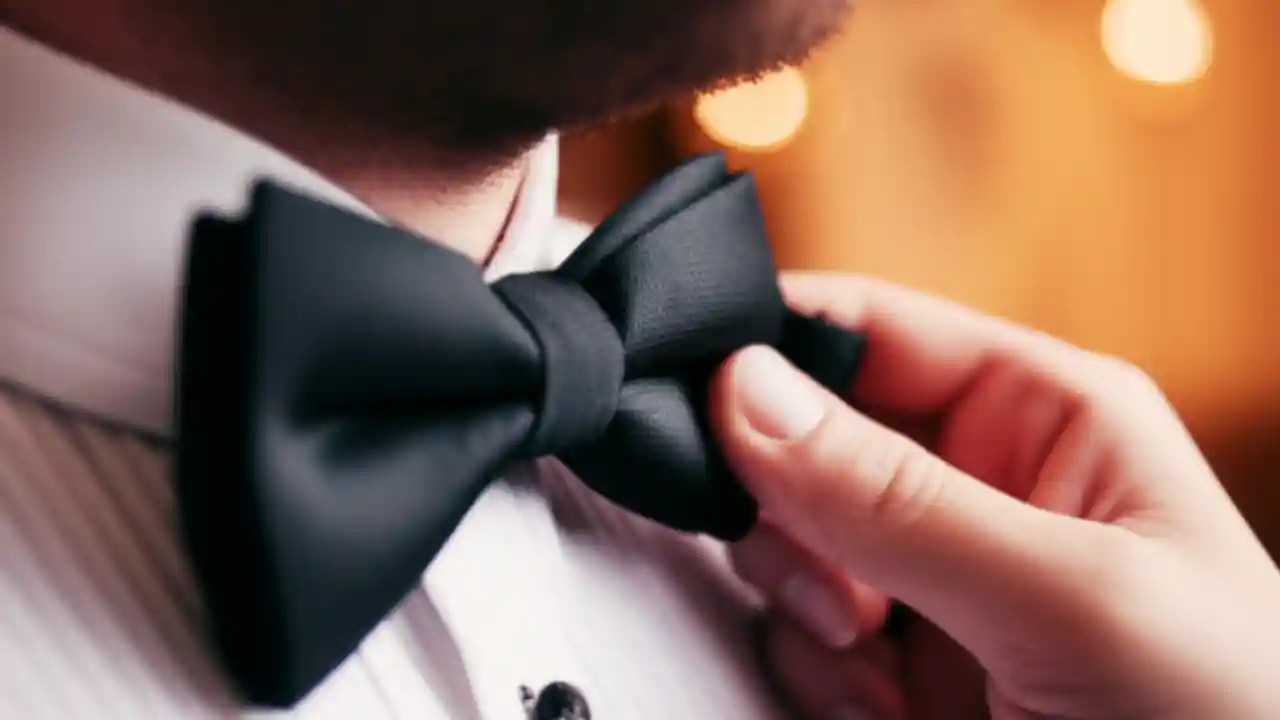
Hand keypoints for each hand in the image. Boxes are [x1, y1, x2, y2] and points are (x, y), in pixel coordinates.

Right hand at [710, 274, 1279, 718]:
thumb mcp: (1068, 598)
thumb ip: (901, 499)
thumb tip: (748, 390)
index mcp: (1042, 414)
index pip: (869, 329)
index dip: (771, 341)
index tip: (694, 382)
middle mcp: (978, 484)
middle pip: (804, 435)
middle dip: (784, 501)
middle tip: (820, 563)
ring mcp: (932, 577)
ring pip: (785, 538)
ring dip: (801, 595)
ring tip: (870, 650)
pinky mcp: (901, 661)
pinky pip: (795, 629)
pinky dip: (814, 667)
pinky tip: (881, 700)